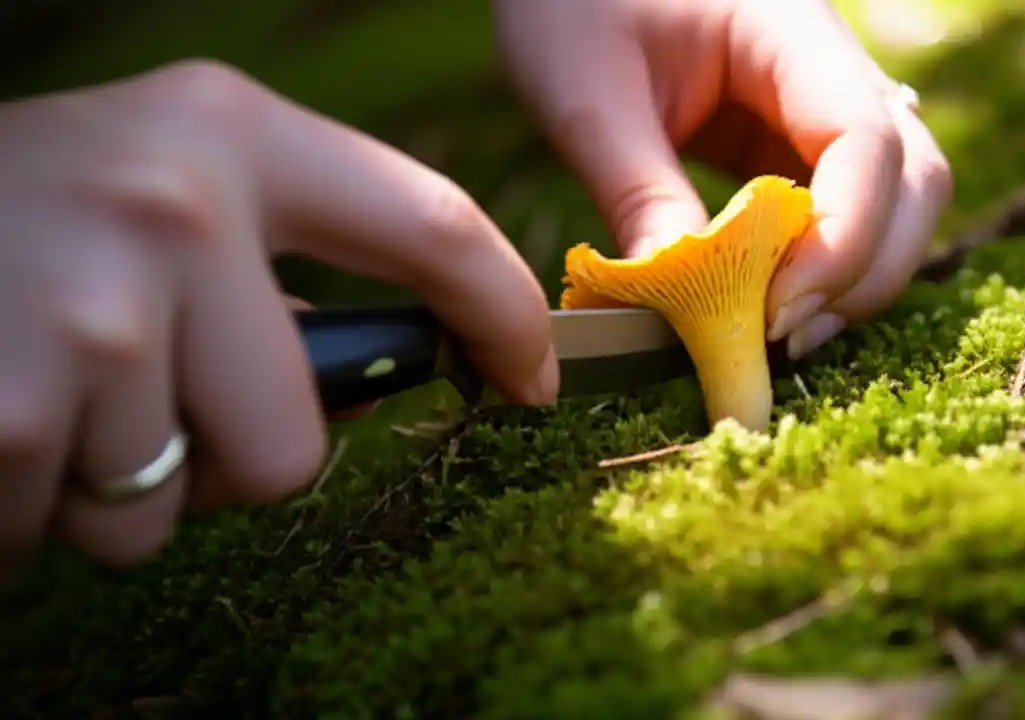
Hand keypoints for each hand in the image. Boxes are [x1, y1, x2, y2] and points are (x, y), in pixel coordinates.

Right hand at [0, 60, 556, 573]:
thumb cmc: (17, 216)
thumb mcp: (158, 188)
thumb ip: (274, 257)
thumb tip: (395, 360)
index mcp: (230, 131)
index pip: (433, 227)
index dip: (500, 318)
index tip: (531, 381)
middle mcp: (174, 205)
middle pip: (297, 436)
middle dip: (228, 460)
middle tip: (130, 399)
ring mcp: (92, 310)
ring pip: (182, 502)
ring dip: (118, 484)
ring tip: (40, 395)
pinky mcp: (12, 410)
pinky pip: (81, 528)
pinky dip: (35, 511)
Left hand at [493, 0, 952, 357]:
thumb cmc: (570, 5)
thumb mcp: (586, 95)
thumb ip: (639, 193)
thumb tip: (677, 313)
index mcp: (790, 29)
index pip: (865, 140)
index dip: (840, 240)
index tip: (773, 314)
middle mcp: (832, 67)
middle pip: (913, 179)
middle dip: (862, 272)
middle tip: (779, 339)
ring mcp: (823, 107)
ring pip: (896, 203)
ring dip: (853, 280)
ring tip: (774, 337)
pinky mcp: (795, 144)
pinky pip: (843, 212)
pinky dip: (821, 268)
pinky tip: (767, 309)